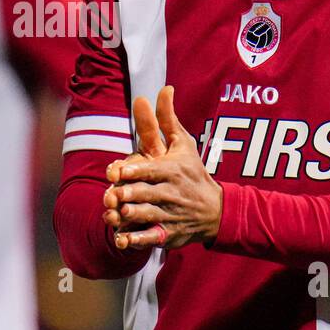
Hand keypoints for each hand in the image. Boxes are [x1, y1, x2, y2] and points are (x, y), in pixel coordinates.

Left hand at [103, 85, 222, 250]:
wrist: (216, 210)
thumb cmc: (192, 172)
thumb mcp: (183, 144)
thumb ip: (167, 119)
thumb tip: (164, 88)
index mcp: (172, 171)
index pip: (152, 170)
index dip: (135, 171)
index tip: (117, 171)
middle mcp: (171, 193)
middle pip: (148, 194)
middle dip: (130, 195)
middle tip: (113, 196)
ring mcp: (170, 215)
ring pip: (149, 216)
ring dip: (133, 217)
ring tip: (118, 215)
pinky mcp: (169, 234)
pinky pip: (152, 238)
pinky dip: (138, 240)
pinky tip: (122, 240)